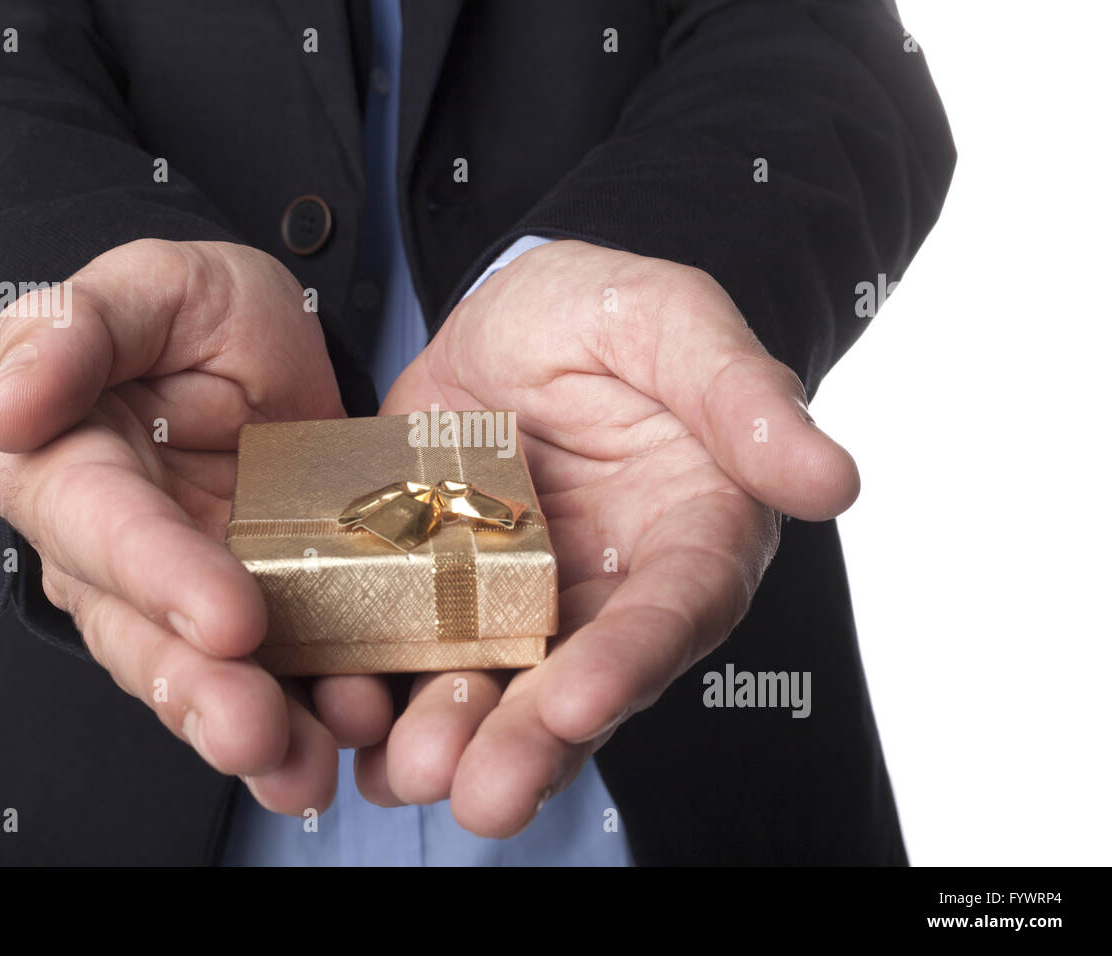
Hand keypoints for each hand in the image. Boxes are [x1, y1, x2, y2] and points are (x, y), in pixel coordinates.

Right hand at [0, 239, 390, 813]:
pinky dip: (304, 715)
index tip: (226, 619)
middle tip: (259, 734)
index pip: (103, 529)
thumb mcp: (147, 286)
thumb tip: (5, 406)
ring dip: (246, 729)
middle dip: (200, 691)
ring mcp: (178, 593)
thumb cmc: (191, 314)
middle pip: (141, 634)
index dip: (158, 574)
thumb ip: (76, 331)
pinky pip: (266, 676)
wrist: (263, 347)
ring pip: (195, 677)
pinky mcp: (246, 616)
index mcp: (67, 467)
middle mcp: (112, 551)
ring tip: (300, 770)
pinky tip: (345, 737)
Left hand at [356, 240, 859, 834]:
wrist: (514, 316)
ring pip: (497, 689)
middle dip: (532, 745)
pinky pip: (415, 653)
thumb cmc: (610, 315)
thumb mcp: (677, 325)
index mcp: (685, 536)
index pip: (672, 610)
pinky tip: (351, 729)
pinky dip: (384, 697)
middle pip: (580, 683)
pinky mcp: (443, 590)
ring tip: (410, 772)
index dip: (631, 660)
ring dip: (453, 739)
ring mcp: (521, 600)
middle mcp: (606, 591)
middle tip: (486, 796)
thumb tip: (833, 480)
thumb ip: (746, 399)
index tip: (580, 700)